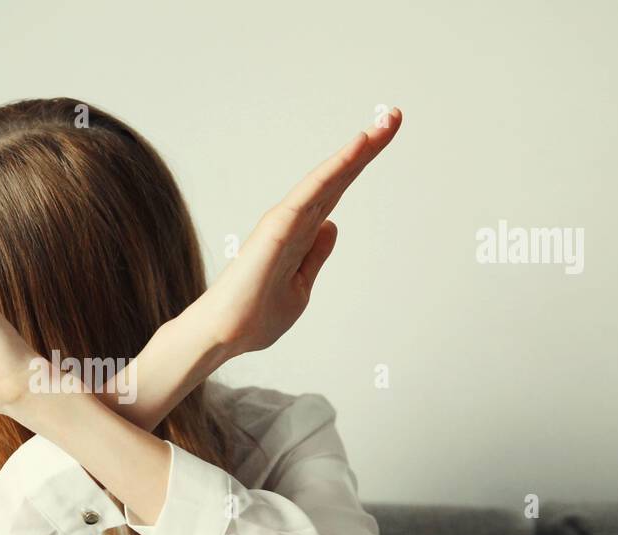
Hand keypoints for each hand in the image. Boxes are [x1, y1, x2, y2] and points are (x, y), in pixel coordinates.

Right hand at [196, 108, 401, 355]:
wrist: (223, 335)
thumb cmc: (253, 316)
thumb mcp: (300, 288)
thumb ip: (315, 257)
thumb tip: (331, 226)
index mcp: (302, 235)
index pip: (337, 192)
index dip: (360, 165)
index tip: (384, 137)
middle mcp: (295, 221)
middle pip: (337, 178)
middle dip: (368, 147)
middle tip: (394, 116)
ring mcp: (286, 221)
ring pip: (328, 178)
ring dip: (357, 151)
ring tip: (384, 123)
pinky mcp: (278, 227)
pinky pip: (312, 192)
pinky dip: (335, 168)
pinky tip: (357, 148)